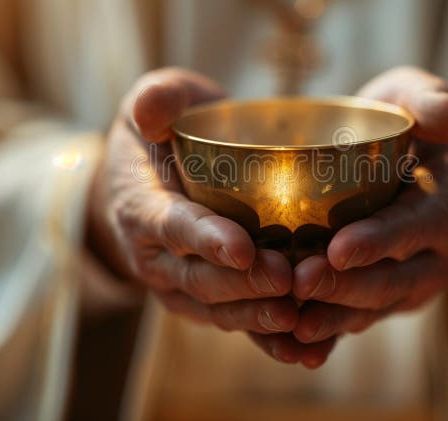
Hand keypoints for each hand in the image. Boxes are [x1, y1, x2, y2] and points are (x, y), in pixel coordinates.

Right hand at [86, 68, 297, 335]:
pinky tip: (308, 349)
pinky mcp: (211, 299)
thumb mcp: (158, 101)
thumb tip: (149, 110)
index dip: (202, 240)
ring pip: (218, 310)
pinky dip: (269, 340)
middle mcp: (156, 256)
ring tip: (299, 318)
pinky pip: (238, 322)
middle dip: (241, 286)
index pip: (168, 227)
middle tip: (286, 280)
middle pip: (198, 280)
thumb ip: (159, 97)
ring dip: (257, 318)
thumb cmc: (166, 133)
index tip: (242, 249)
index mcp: (139, 207)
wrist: (157, 178)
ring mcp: (182, 284)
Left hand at [289, 67, 447, 346]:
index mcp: (444, 208)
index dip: (379, 241)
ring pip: (371, 310)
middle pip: (390, 281)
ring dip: (332, 319)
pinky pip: (358, 320)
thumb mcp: (422, 98)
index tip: (338, 248)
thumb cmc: (419, 130)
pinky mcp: (385, 298)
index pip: (413, 227)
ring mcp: (409, 284)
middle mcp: (432, 257)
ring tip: (290, 325)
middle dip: (344, 287)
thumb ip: (434, 101)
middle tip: (299, 283)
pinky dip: (328, 336)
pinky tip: (291, 347)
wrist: (441, 178)